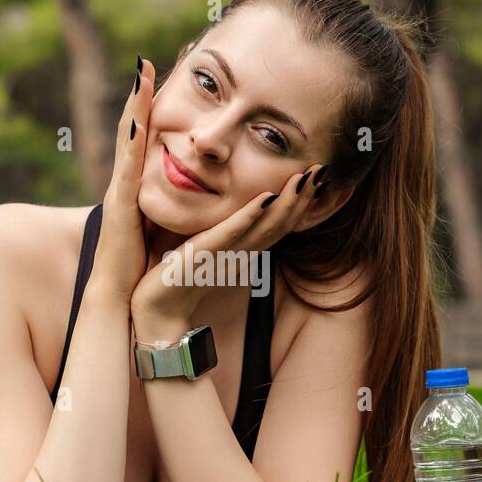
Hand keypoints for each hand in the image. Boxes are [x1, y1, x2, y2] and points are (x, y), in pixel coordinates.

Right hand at [89, 56, 155, 304]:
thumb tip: (200, 188)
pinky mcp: (120, 207)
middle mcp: (127, 182)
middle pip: (134, 126)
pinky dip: (131, 141)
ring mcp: (120, 192)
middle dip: (141, 90)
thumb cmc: (147, 265)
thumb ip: (176, 202)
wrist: (127, 299)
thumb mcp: (166, 223)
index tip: (170, 72)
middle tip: (150, 58)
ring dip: (133, 104)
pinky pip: (127, 168)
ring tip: (140, 72)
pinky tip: (139, 118)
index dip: (154, 102)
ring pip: (127, 139)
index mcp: (140, 184)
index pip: (150, 134)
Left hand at [131, 162, 329, 333]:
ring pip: (264, 228)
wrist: (158, 309)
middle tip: (323, 171)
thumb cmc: (181, 278)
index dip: (301, 203)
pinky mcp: (205, 255)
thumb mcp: (210, 250)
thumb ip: (228, 233)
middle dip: (303, 198)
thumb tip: (241, 214)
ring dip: (286, 203)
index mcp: (243, 252)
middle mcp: (241, 254)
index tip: (319, 178)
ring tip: (303, 178)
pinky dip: (249, 215)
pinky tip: (264, 198)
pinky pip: (231, 233)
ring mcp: (225, 256)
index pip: (280, 225)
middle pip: (280, 225)